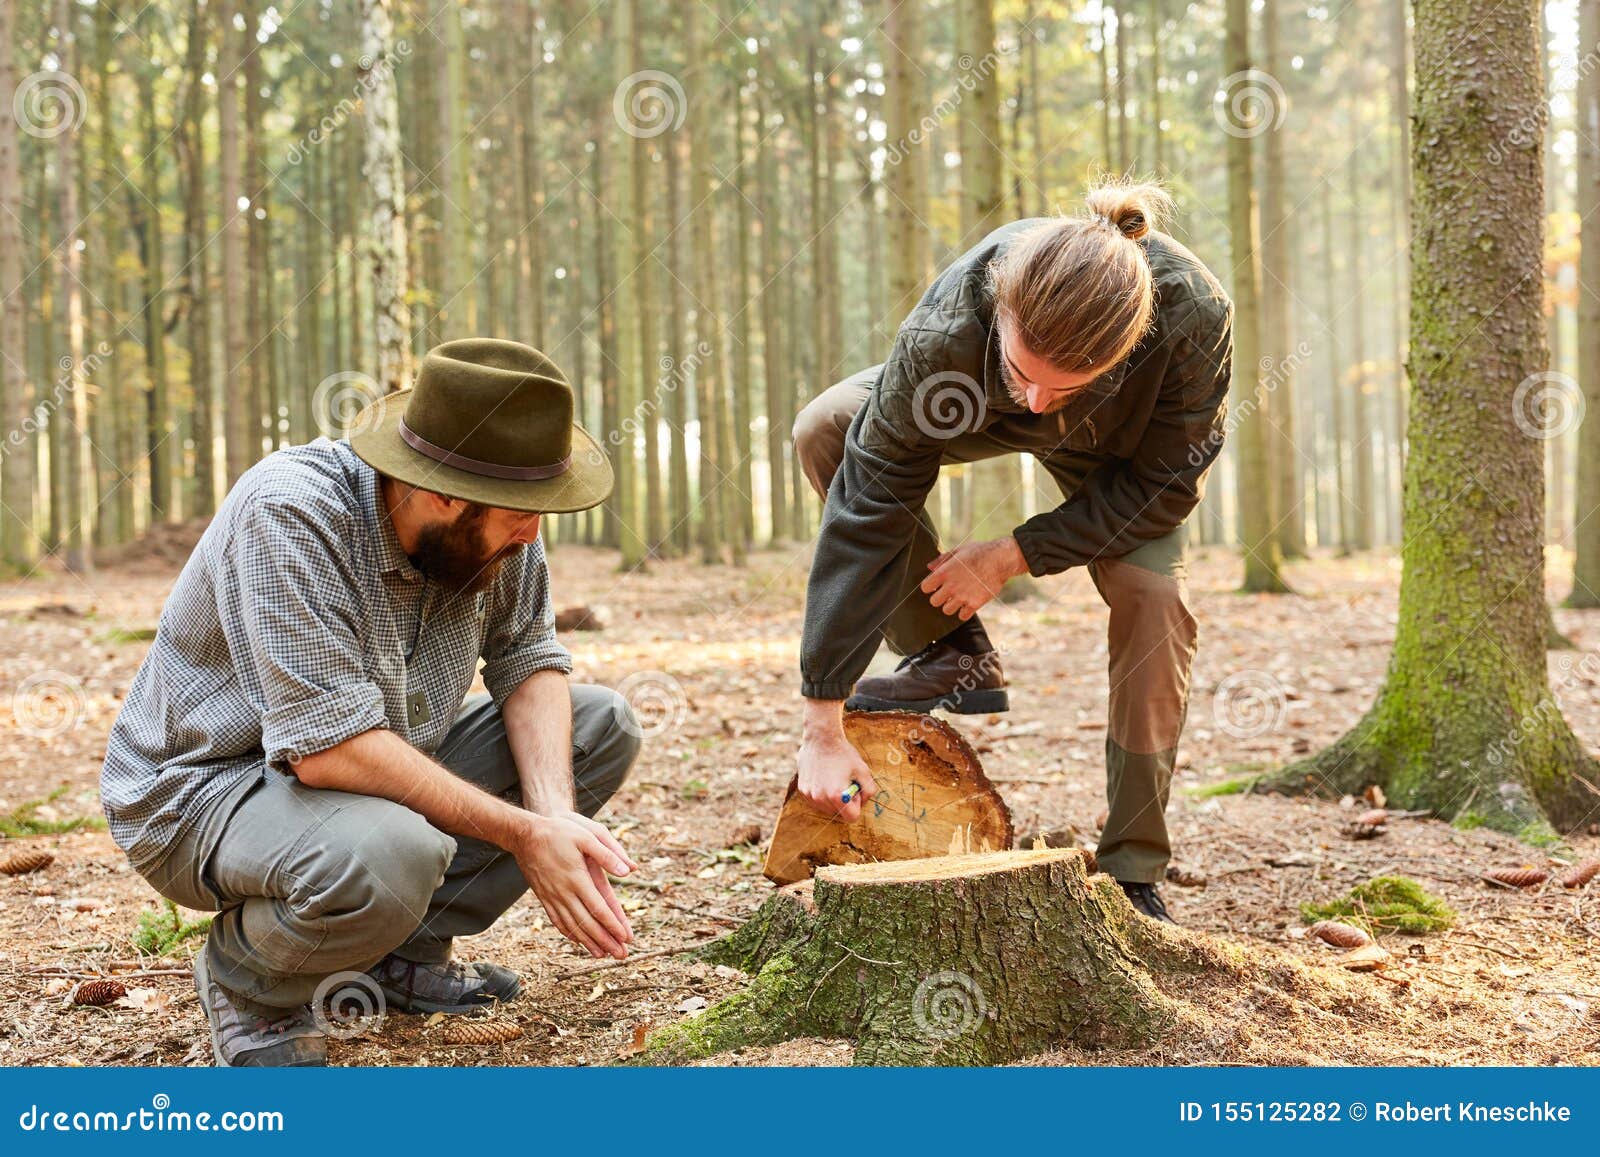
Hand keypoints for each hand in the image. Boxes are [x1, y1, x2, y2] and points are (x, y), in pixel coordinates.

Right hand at [512, 813, 637, 958]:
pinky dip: (569, 933)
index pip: (599, 909)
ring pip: (572, 926)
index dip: (613, 925)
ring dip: (588, 942)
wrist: (524, 835)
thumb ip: (607, 854)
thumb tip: (628, 870)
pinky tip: (577, 941)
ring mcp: (552, 897)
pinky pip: (557, 921)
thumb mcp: (586, 835)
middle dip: (605, 941)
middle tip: (621, 955)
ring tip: (602, 955)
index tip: (626, 938)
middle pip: (587, 923)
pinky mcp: (543, 897)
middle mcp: (564, 892)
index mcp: (577, 878)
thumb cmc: (558, 832)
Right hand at [797, 702, 876, 822]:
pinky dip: (822, 793)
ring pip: (827, 808)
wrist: (821, 737)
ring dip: (833, 798)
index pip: (851, 817)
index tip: (854, 789)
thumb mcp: (864, 771)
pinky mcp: (802, 790)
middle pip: (839, 813)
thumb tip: (862, 802)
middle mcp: (820, 798)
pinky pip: (817, 801)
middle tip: (845, 781)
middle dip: (845, 801)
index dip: (857, 804)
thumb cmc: (844, 753)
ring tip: (834, 778)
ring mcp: (809, 795)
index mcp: (837, 795)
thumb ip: (869, 791)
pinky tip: (824, 777)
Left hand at [920, 537, 1027, 620]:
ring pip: (947, 610)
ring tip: (958, 598)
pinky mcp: (975, 604)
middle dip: (939, 597)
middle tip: (947, 593)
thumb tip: (929, 567)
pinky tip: (967, 603)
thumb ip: (942, 560)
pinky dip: (964, 612)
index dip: (929, 586)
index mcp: (945, 572)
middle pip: (934, 602)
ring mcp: (963, 596)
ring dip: (951, 605)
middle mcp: (952, 586)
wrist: (1000, 559)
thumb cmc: (979, 552)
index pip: (925, 587)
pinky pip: (963, 616)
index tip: (935, 585)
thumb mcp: (958, 551)